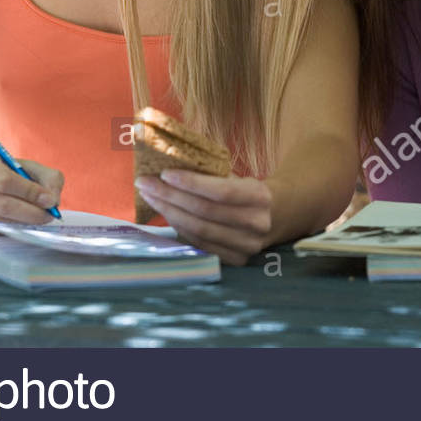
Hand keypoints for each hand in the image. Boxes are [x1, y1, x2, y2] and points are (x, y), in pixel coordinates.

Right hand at [0, 149, 63, 234]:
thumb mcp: (22, 165)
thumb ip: (46, 177)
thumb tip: (53, 199)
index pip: (5, 181)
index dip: (30, 192)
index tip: (50, 201)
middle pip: (1, 204)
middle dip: (30, 213)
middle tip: (48, 216)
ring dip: (22, 223)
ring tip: (37, 219)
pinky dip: (10, 228)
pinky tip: (20, 223)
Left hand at [134, 170, 272, 265]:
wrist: (275, 216)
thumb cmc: (247, 190)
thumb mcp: (238, 177)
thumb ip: (211, 174)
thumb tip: (169, 161)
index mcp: (259, 196)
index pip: (220, 191)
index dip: (191, 183)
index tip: (164, 173)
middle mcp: (255, 224)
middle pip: (204, 212)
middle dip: (170, 196)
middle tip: (146, 183)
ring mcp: (246, 246)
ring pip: (198, 230)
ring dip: (169, 212)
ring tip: (150, 197)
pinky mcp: (235, 260)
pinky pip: (199, 244)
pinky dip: (179, 228)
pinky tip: (166, 214)